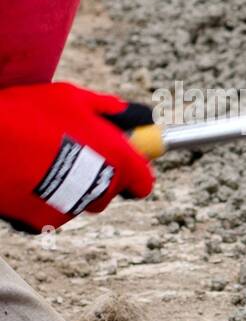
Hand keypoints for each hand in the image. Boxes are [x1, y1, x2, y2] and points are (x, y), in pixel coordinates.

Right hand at [0, 83, 154, 233]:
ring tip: (42, 161)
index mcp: (117, 160)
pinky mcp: (45, 222)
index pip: (143, 183)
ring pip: (80, 201)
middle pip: (109, 192)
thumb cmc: (28, 115)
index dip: (134, 173)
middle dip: (97, 176)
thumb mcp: (70, 99)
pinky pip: (51, 212)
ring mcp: (74, 208)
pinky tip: (27, 177)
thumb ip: (105, 108)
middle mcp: (101, 189)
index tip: (123, 163)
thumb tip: (128, 112)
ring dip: (69, 186)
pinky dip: (43, 199)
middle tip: (72, 154)